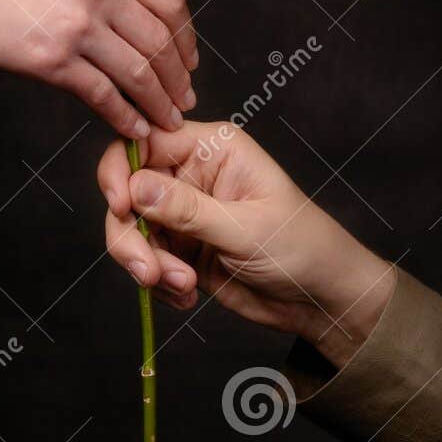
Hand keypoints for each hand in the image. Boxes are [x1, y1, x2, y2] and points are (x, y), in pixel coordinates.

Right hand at [0, 0, 197, 138]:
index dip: (186, 37)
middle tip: (185, 100)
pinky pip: (103, 95)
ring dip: (159, 103)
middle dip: (179, 77)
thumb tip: (123, 2)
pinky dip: (125, 116)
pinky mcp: (49, 59)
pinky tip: (134, 129)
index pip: (169, 2)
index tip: (189, 59)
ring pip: (139, 72)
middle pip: (161, 41)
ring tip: (167, 122)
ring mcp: (76, 25)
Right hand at [98, 121, 392, 365]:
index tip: (121, 208)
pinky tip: (187, 295)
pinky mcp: (180, 249)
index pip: (146, 141)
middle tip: (149, 272)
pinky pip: (145, 259)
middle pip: (129, 191)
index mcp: (212, 149)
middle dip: (132, 235)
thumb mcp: (245, 228)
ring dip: (146, 263)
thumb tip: (135, 186)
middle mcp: (191, 175)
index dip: (122, 170)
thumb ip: (187, 209)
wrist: (320, 300)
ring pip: (131, 229)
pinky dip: (157, 282)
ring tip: (182, 287)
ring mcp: (183, 213)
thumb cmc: (302, 247)